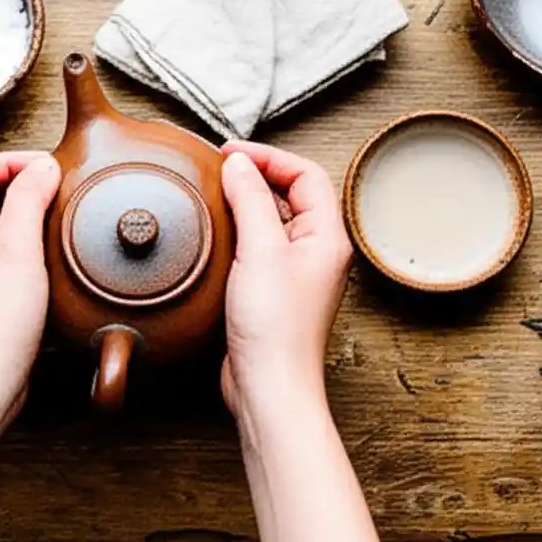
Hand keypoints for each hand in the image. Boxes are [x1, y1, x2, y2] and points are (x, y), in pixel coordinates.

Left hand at [0, 151, 60, 414]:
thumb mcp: (19, 251)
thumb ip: (29, 200)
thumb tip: (43, 167)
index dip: (8, 161)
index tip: (46, 170)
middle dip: (17, 185)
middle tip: (55, 190)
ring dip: (20, 217)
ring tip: (54, 222)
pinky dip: (20, 247)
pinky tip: (45, 262)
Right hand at [219, 141, 352, 423]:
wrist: (268, 387)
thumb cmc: (275, 329)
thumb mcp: (260, 251)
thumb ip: (251, 200)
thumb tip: (239, 164)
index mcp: (326, 237)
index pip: (305, 174)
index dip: (269, 157)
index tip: (231, 154)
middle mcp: (316, 253)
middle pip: (291, 194)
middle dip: (257, 176)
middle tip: (221, 170)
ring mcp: (294, 274)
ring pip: (273, 222)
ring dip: (246, 204)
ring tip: (215, 197)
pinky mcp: (272, 293)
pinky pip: (258, 248)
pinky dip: (237, 234)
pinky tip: (214, 238)